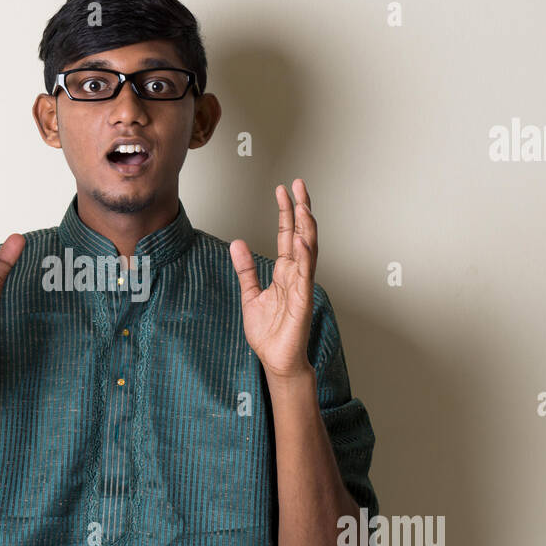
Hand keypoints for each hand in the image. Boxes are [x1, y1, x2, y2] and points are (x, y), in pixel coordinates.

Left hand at [229, 178, 317, 379]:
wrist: (276, 360)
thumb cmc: (269, 333)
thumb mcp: (250, 295)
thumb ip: (246, 269)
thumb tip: (237, 243)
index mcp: (285, 272)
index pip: (288, 235)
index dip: (286, 212)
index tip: (284, 190)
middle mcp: (296, 275)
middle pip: (302, 235)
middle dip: (301, 209)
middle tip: (298, 185)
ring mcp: (301, 287)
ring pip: (308, 251)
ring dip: (307, 227)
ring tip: (304, 205)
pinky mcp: (302, 301)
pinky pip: (304, 275)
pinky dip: (303, 256)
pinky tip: (301, 240)